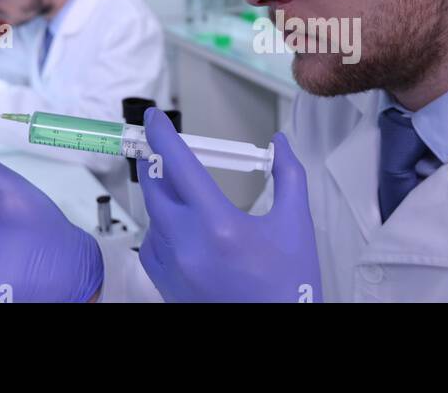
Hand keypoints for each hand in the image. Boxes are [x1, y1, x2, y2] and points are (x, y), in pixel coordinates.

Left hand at [138, 108, 321, 302]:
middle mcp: (188, 245)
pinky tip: (186, 230)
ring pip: (152, 217)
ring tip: (192, 200)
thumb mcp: (296, 224)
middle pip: (156, 188)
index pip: (179, 166)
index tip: (152, 118)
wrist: (278, 329)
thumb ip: (288, 175)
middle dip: (161, 166)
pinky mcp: (165, 286)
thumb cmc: (289, 285)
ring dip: (165, 199)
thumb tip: (280, 143)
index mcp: (219, 225)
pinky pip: (151, 246)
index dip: (161, 136)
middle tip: (173, 154)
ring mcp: (172, 268)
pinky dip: (162, 229)